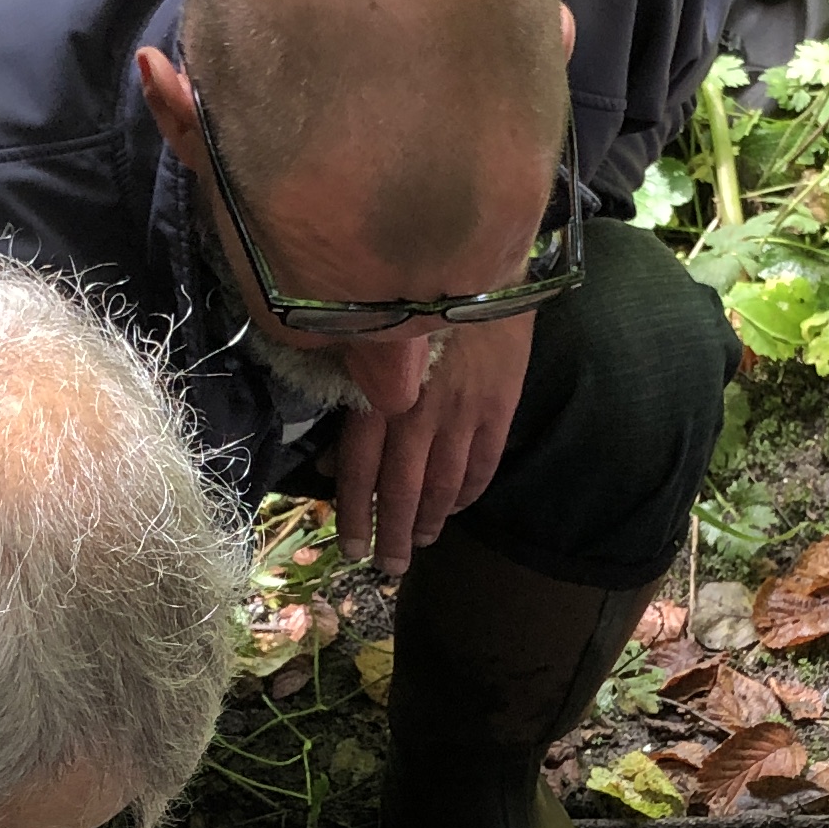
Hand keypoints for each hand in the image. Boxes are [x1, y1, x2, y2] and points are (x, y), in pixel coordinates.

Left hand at [335, 316, 530, 577]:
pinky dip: (467, 493)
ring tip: (417, 545)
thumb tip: (329, 459)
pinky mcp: (499, 407)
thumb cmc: (414, 293)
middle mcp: (417, 411)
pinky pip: (482, 465)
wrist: (482, 260)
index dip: (355, 513)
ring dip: (428, 522)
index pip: (360, 470)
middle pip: (401, 489)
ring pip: (442, 485)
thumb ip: (350, 395)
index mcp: (379, 394)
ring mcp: (462, 413)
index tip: (350, 546)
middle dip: (391, 534)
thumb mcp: (368, 341)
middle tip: (386, 567)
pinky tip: (455, 508)